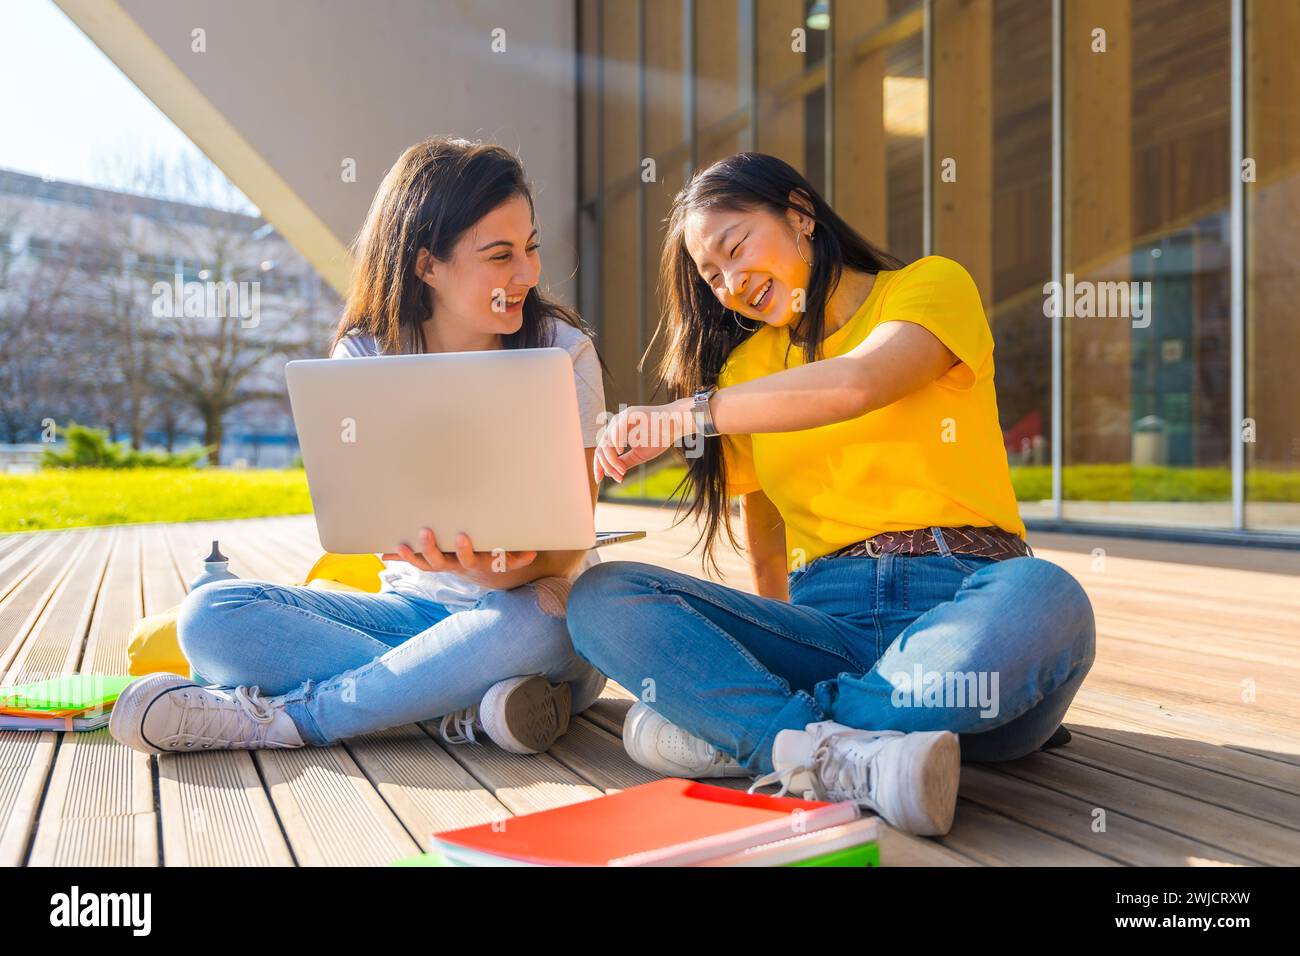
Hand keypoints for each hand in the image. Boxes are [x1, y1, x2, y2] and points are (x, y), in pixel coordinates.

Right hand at [382, 528, 536, 587]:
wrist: (496, 573)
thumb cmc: (463, 559)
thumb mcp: (439, 559)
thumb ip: (413, 555)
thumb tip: (381, 553)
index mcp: (446, 563)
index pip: (425, 562)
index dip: (413, 556)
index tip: (401, 544)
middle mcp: (461, 565)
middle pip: (442, 561)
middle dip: (431, 548)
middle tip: (425, 531)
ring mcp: (481, 564)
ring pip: (473, 559)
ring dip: (469, 550)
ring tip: (463, 536)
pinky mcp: (504, 563)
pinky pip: (513, 561)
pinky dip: (521, 558)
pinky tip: (530, 552)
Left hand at [593, 400, 693, 482]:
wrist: (676, 425)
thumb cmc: (659, 438)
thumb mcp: (639, 455)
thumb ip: (624, 462)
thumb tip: (607, 472)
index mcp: (616, 433)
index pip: (601, 450)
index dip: (598, 465)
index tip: (599, 480)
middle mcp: (616, 425)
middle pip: (601, 447)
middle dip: (605, 465)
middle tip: (618, 477)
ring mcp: (622, 418)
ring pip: (607, 441)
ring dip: (612, 459)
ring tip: (622, 470)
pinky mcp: (631, 414)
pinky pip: (617, 428)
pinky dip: (616, 441)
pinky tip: (621, 452)